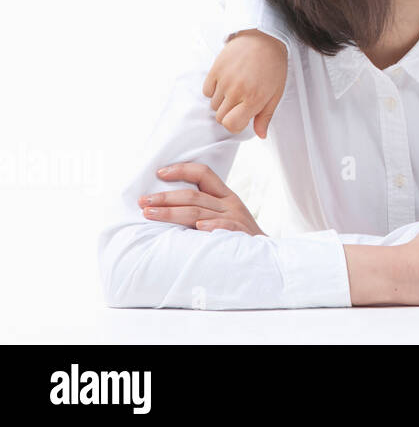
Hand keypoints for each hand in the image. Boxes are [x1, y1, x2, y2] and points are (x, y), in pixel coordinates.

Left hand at [139, 162, 263, 235]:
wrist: (266, 257)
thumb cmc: (238, 237)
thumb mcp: (224, 216)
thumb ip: (203, 209)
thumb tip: (166, 206)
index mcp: (225, 196)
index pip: (203, 173)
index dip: (181, 170)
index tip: (159, 173)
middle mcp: (230, 204)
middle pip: (194, 195)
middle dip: (165, 197)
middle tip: (143, 202)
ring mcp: (235, 219)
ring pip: (199, 212)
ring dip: (171, 213)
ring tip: (150, 214)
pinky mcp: (241, 235)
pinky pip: (225, 227)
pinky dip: (212, 226)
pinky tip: (198, 228)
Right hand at [203, 29, 287, 137]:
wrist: (264, 37)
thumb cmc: (273, 65)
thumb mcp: (276, 92)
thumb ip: (265, 115)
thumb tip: (260, 134)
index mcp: (254, 99)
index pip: (231, 125)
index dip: (236, 124)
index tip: (242, 116)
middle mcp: (237, 91)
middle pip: (220, 117)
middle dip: (230, 113)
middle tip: (241, 100)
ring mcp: (224, 80)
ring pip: (213, 104)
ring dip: (223, 101)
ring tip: (236, 87)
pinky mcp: (215, 70)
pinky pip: (206, 91)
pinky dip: (214, 89)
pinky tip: (227, 80)